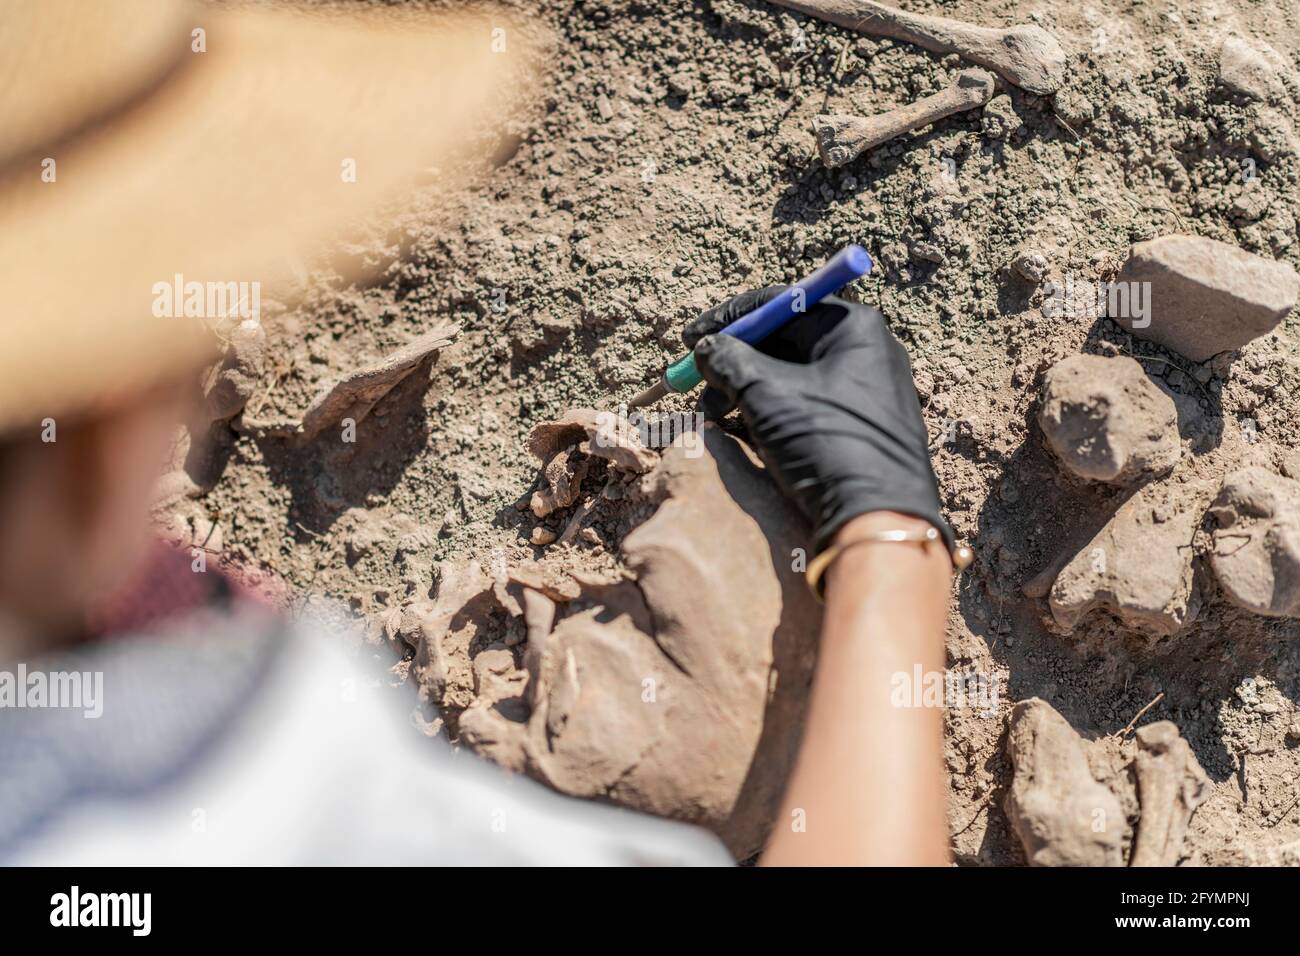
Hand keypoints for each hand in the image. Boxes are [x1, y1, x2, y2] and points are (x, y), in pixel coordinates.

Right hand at [684, 287, 949, 552]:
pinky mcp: (860, 427)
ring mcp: (866, 391)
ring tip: (716, 416)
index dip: (728, 320)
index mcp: (853, 327)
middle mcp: (866, 351)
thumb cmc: (826, 443)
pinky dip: (770, 413)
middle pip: (785, 341)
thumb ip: (729, 361)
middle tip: (698, 385)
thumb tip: (707, 348)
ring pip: (792, 377)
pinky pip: (806, 406)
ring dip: (747, 391)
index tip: (689, 339)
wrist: (877, 518)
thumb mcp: (766, 394)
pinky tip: (742, 432)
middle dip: (736, 362)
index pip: (780, 304)